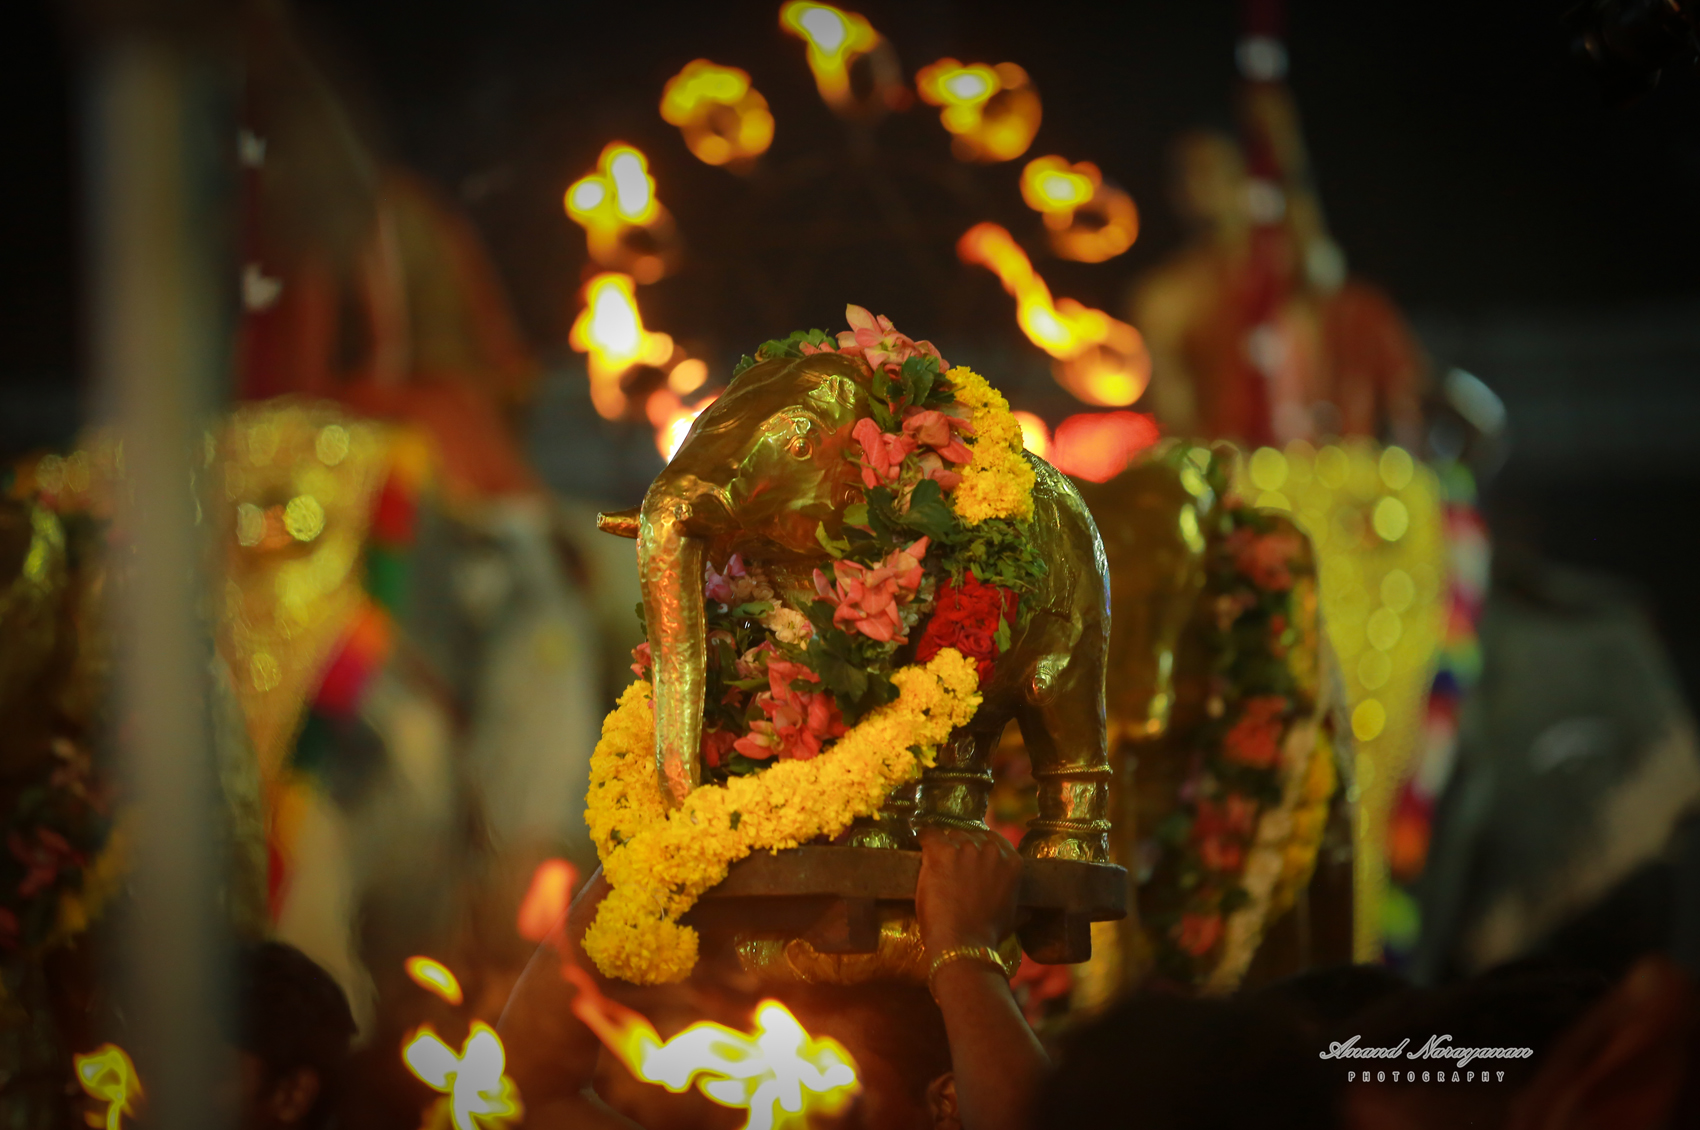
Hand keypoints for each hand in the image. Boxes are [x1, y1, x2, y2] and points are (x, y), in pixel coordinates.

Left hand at [916, 827, 1021, 958]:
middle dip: (960, 849)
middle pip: (970, 836)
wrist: (963, 942)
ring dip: (943, 849)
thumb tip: (1027, 912)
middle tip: (951, 868)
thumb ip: (1017, 905)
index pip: (992, 840)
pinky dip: (924, 840)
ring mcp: (965, 848)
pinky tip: (920, 848)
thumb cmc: (986, 933)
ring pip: (949, 836)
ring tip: (937, 867)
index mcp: (1012, 861)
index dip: (978, 849)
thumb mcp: (1011, 916)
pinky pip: (928, 835)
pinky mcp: (940, 851)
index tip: (968, 859)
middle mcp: (991, 849)